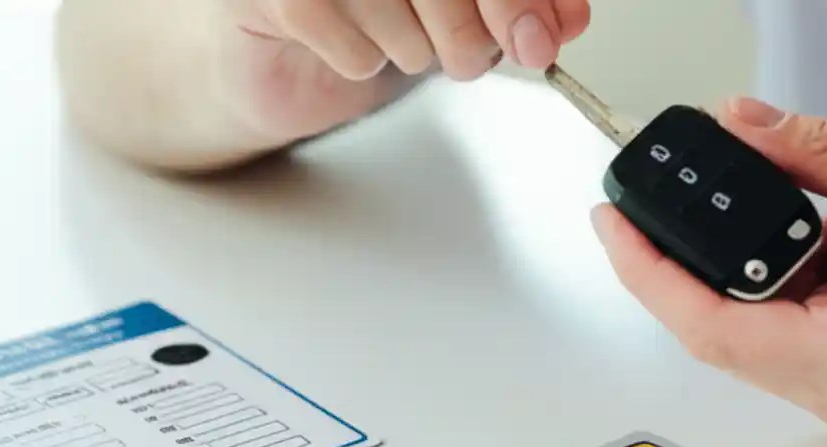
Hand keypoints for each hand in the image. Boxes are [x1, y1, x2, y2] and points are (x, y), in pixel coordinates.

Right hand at [232, 0, 590, 79]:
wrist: (264, 31)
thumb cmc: (362, 0)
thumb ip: (517, 0)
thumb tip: (562, 22)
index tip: (541, 37)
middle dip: (474, 35)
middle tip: (471, 56)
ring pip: (408, 28)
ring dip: (412, 50)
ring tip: (388, 30)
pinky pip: (360, 54)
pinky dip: (364, 62)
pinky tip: (347, 36)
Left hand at [591, 98, 826, 440]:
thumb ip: (817, 150)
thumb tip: (742, 124)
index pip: (708, 325)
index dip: (645, 272)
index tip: (611, 223)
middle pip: (724, 329)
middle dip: (692, 258)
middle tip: (668, 197)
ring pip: (761, 328)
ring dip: (757, 264)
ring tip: (815, 209)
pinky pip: (799, 331)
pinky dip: (795, 278)